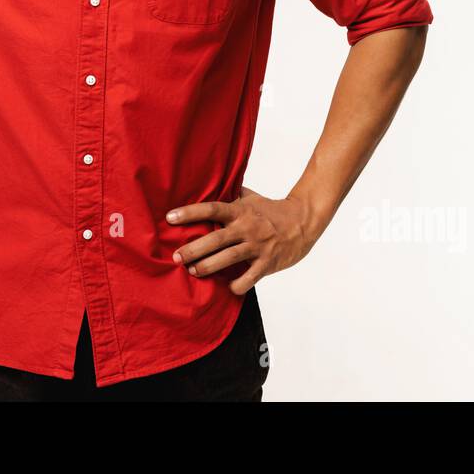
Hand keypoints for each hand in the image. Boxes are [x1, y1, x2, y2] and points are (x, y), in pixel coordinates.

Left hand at [166, 186, 318, 294]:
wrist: (303, 221)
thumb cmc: (271, 210)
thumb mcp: (250, 198)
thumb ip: (230, 195)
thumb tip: (206, 185)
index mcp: (240, 211)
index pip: (212, 209)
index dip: (190, 212)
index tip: (170, 217)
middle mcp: (247, 227)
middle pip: (216, 238)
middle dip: (194, 249)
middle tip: (176, 256)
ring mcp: (258, 246)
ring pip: (229, 258)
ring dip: (209, 267)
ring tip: (192, 271)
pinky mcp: (268, 263)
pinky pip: (250, 277)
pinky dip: (238, 285)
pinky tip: (228, 288)